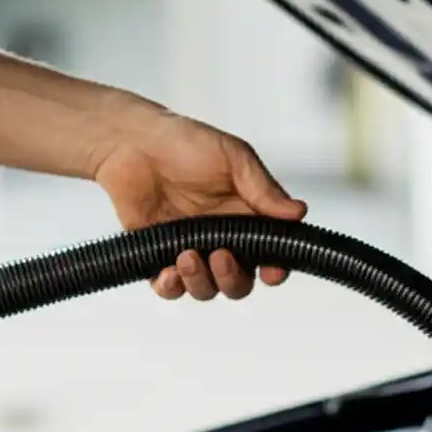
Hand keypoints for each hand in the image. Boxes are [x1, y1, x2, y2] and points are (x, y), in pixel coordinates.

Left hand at [91, 106, 306, 300]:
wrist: (133, 142)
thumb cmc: (185, 143)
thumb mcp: (233, 158)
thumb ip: (263, 190)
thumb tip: (299, 212)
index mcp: (246, 218)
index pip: (269, 255)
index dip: (275, 269)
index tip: (272, 271)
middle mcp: (221, 239)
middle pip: (239, 282)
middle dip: (232, 278)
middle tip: (220, 255)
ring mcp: (190, 249)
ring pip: (206, 289)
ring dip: (201, 282)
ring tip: (186, 256)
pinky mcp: (157, 256)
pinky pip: (169, 288)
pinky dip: (171, 287)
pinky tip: (168, 272)